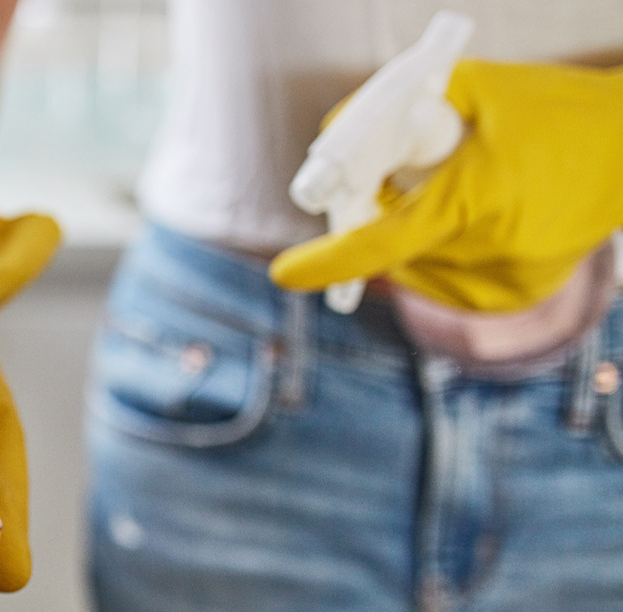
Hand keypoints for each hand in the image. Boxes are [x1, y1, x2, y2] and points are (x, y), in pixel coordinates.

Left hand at [271, 59, 622, 311]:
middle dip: (377, 217)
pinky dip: (439, 248)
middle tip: (393, 179)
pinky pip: (443, 277)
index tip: (284, 272)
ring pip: (413, 265)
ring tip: (461, 187)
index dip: (328, 262)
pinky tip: (479, 215)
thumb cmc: (553, 109)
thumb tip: (334, 134)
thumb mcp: (474, 88)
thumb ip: (397, 110)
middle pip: (392, 248)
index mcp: (477, 199)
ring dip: (411, 233)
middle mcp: (488, 251)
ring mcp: (502, 282)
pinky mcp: (511, 297)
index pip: (383, 242)